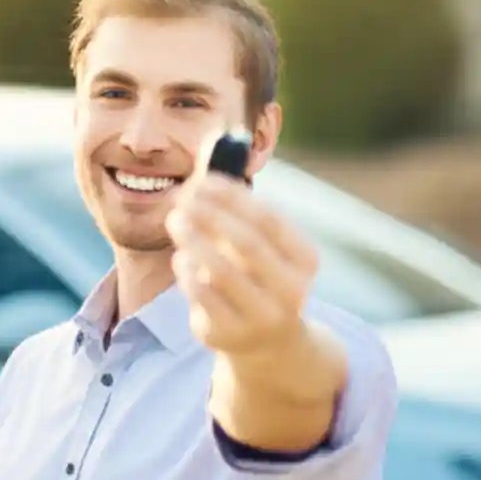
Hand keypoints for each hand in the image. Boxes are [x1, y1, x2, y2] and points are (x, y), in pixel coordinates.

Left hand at [165, 175, 318, 356]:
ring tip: (175, 222)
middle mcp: (292, 290)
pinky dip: (188, 273)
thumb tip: (213, 137)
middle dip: (210, 217)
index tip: (201, 181)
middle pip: (247, 244)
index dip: (232, 197)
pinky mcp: (232, 335)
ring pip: (222, 272)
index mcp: (304, 260)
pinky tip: (181, 259)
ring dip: (193, 241)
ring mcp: (263, 316)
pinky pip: (204, 297)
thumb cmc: (256, 275)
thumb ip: (236, 198)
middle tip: (181, 201)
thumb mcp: (256, 240)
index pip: (268, 219)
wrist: (265, 341)